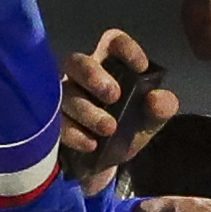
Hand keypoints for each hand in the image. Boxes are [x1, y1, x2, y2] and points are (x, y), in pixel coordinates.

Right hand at [60, 32, 176, 187]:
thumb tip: (159, 99)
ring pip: (65, 94)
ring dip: (88, 110)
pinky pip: (55, 122)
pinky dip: (74, 133)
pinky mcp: (50, 123)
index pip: (113, 42)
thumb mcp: (148, 122)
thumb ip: (160, 109)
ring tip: (109, 128)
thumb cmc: (124, 133)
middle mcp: (80, 77)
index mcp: (109, 67)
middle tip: (114, 95)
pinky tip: (91, 144)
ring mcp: (61, 99)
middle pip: (77, 61)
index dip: (126, 48)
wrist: (103, 168)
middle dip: (93, 75)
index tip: (141, 67)